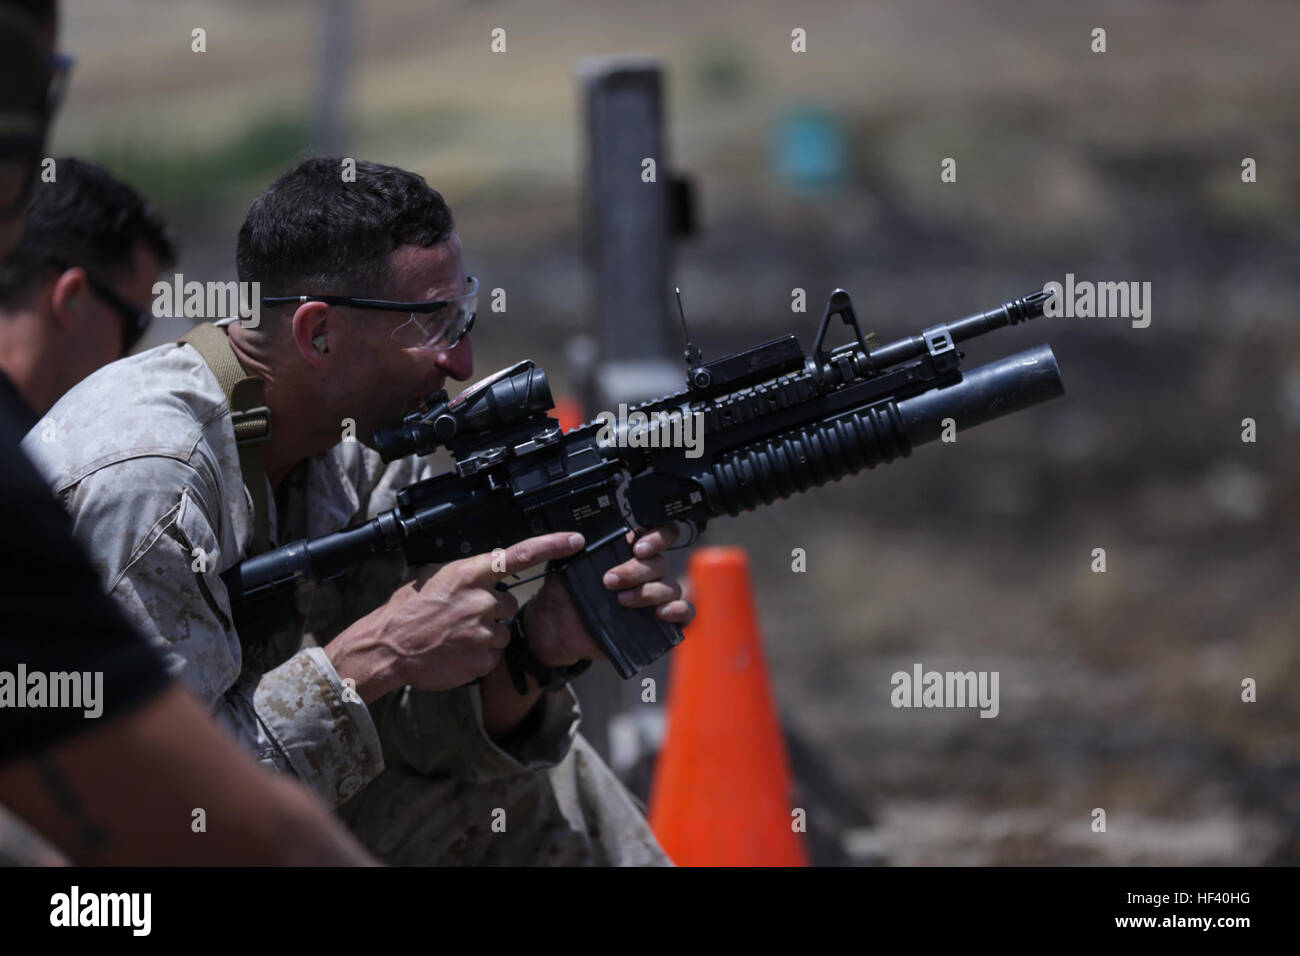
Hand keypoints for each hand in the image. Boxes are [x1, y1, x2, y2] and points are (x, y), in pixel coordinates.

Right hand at [327, 531, 585, 698]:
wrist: (388, 647)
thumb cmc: (407, 611)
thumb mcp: (434, 576)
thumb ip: (466, 573)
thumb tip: (487, 568)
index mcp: (469, 574)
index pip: (520, 555)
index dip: (552, 546)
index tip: (575, 541)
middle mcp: (482, 600)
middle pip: (509, 603)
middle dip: (492, 610)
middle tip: (463, 616)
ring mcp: (484, 631)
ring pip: (502, 631)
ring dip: (486, 633)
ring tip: (455, 635)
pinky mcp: (484, 659)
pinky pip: (494, 655)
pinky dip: (480, 655)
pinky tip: (457, 651)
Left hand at [526, 525, 695, 667]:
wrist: (558, 630)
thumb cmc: (565, 594)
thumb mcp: (565, 565)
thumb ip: (576, 547)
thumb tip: (581, 535)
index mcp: (629, 553)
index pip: (658, 535)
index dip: (657, 537)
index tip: (637, 548)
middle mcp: (646, 573)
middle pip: (660, 563)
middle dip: (636, 571)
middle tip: (610, 581)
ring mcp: (654, 598)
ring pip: (670, 587)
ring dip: (648, 592)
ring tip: (621, 601)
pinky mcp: (659, 623)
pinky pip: (685, 612)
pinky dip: (679, 610)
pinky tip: (661, 613)